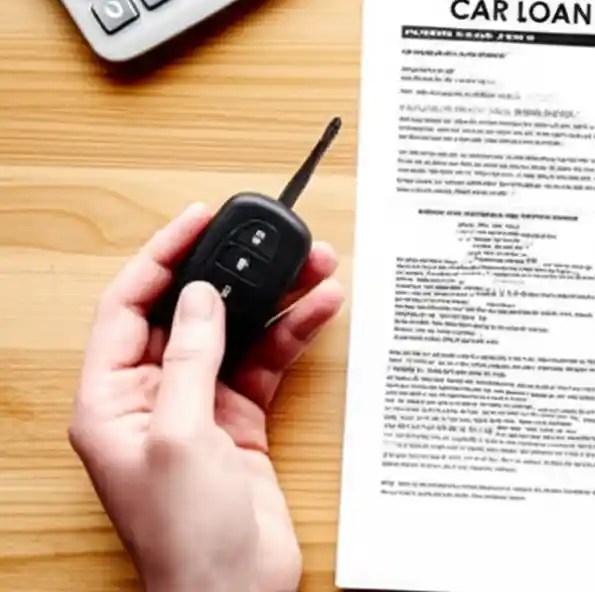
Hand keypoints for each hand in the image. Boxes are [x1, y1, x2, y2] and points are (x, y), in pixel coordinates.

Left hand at [68, 203, 344, 591]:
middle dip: (231, 272)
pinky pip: (267, 363)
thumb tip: (200, 296)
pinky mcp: (242, 423)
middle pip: (188, 313)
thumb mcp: (178, 437)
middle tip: (268, 238)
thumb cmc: (185, 537)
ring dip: (274, 300)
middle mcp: (152, 399)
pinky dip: (294, 335)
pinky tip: (320, 309)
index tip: (197, 220)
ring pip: (236, 334)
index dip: (160, 257)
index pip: (127, 307)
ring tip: (315, 266)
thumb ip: (189, 359)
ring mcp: (199, 410)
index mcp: (110, 401)